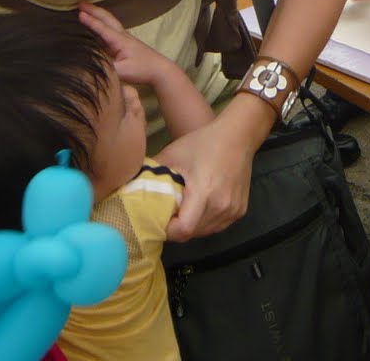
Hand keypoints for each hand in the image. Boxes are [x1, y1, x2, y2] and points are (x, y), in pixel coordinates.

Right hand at [77, 2, 175, 88]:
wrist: (160, 70)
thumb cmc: (142, 69)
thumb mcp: (122, 71)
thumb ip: (106, 67)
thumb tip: (91, 63)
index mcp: (120, 40)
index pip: (102, 28)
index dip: (90, 21)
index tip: (79, 13)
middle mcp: (122, 36)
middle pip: (107, 18)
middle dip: (93, 10)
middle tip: (80, 3)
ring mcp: (124, 39)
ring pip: (109, 22)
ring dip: (97, 15)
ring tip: (85, 10)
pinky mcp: (124, 45)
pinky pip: (110, 31)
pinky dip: (101, 24)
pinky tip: (95, 28)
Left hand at [158, 100, 264, 239]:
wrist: (238, 136)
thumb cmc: (204, 143)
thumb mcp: (173, 154)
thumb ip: (151, 174)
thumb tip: (129, 187)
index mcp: (204, 193)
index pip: (183, 231)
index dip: (168, 229)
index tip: (161, 217)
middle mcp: (221, 206)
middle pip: (193, 233)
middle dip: (178, 227)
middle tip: (169, 211)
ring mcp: (233, 210)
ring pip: (206, 232)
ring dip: (193, 226)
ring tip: (185, 208)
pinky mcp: (240, 211)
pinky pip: (218, 226)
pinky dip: (206, 222)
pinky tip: (201, 206)